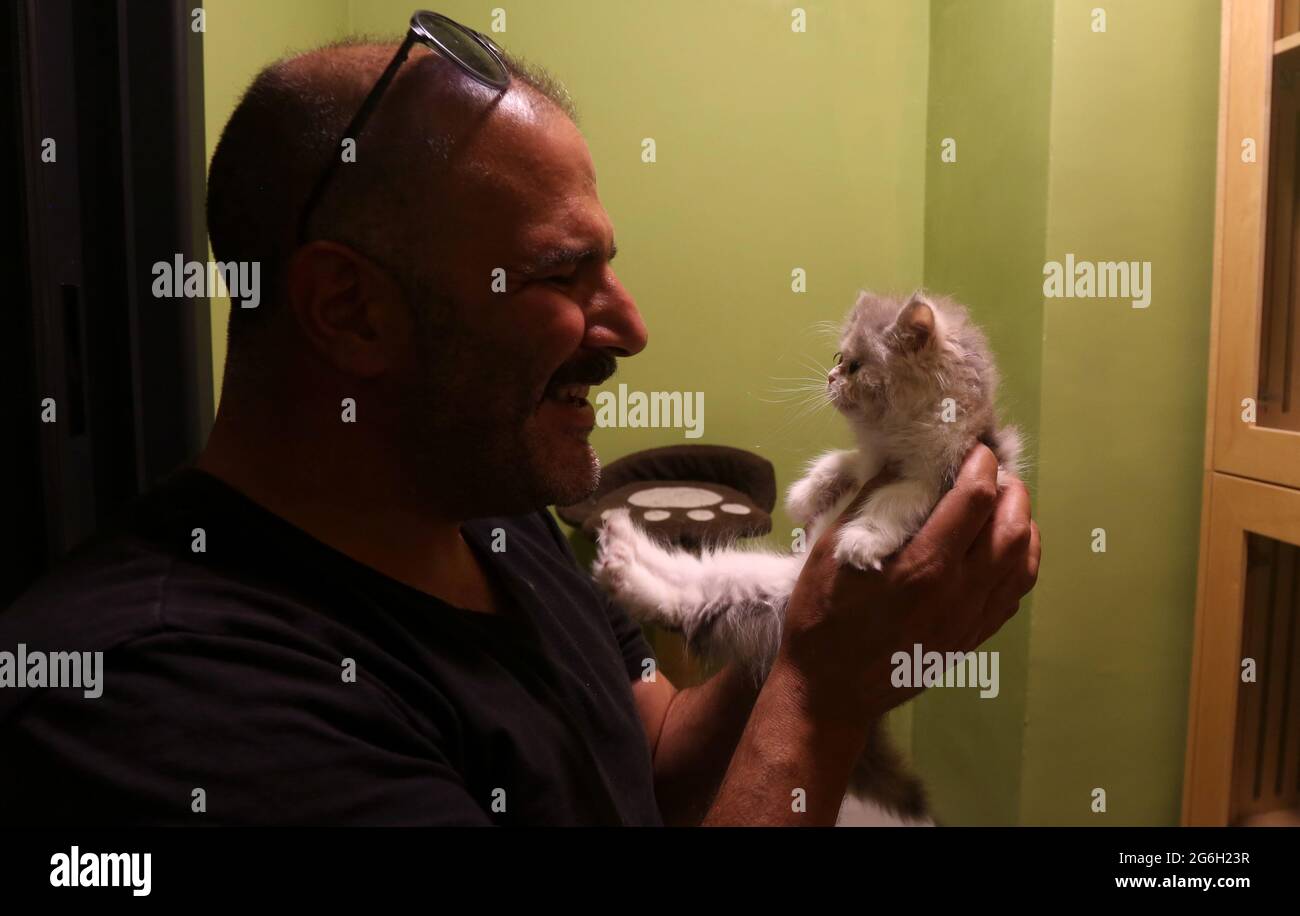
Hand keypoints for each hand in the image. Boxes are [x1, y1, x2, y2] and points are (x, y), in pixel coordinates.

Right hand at [775, 445, 1039, 722]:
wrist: (830, 689)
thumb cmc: (822, 614)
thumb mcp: (831, 548)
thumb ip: (870, 502)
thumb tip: (900, 462)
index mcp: (922, 565)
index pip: (975, 499)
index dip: (981, 465)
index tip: (974, 449)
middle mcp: (957, 592)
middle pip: (1013, 527)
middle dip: (1010, 489)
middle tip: (993, 472)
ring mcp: (970, 619)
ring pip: (1023, 561)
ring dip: (1023, 523)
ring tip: (1005, 505)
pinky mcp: (973, 638)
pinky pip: (1014, 593)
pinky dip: (1020, 561)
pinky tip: (1003, 547)